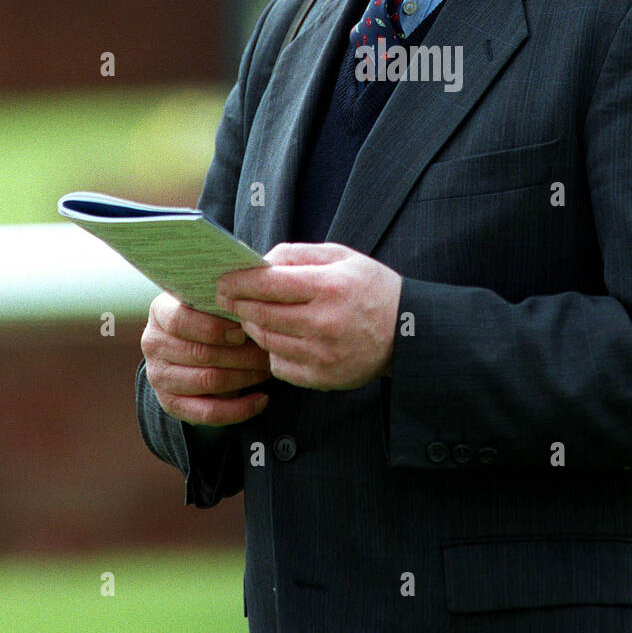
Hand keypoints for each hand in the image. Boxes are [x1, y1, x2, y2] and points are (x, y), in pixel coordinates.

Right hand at [141, 291, 270, 426]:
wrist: (190, 347)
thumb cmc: (209, 317)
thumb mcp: (209, 301)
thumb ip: (224, 297)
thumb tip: (256, 292)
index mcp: (160, 312)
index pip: (180, 320)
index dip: (214, 327)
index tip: (244, 328)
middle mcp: (154, 344)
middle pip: (200, 353)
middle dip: (241, 352)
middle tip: (269, 348)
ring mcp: (160, 377)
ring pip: (208, 381)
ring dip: (245, 376)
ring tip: (268, 368)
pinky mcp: (172, 404)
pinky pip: (208, 413)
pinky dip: (239, 409)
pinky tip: (261, 399)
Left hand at [215, 242, 402, 390]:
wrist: (408, 331)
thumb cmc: (372, 288)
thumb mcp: (342, 256)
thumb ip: (297, 254)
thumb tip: (259, 263)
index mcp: (329, 286)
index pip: (268, 284)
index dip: (238, 282)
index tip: (223, 281)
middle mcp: (325, 322)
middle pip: (261, 314)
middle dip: (237, 305)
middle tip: (227, 298)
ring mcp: (323, 354)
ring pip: (266, 341)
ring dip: (253, 327)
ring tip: (253, 315)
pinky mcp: (323, 378)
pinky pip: (279, 366)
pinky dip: (273, 352)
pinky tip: (280, 338)